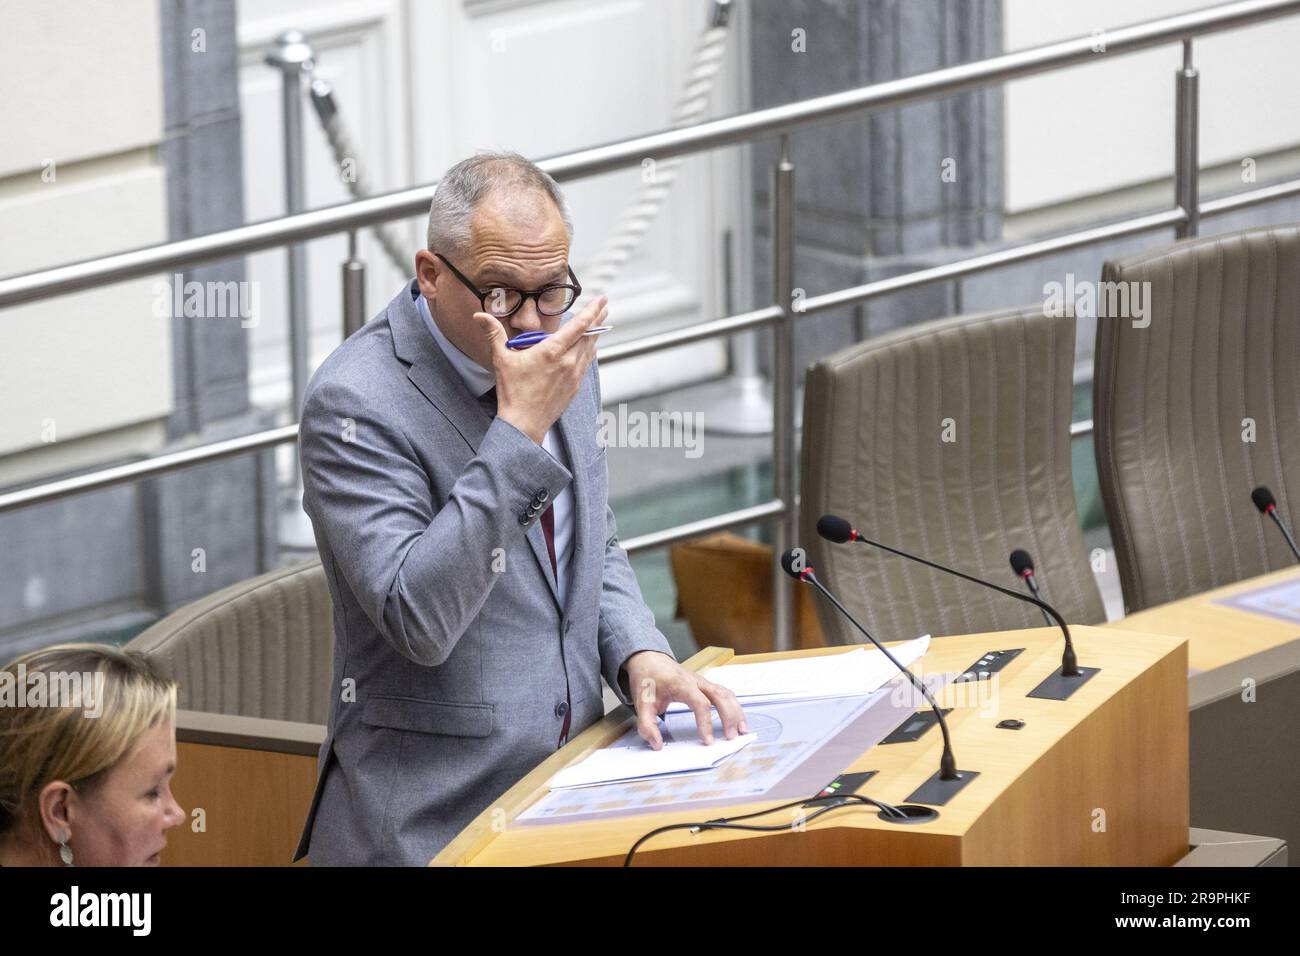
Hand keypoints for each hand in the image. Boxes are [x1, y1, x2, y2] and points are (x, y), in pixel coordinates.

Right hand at [471, 295, 607, 443]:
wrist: (524, 423)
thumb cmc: (513, 393)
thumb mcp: (502, 359)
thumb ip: (493, 333)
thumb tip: (479, 316)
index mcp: (551, 351)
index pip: (578, 326)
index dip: (592, 311)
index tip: (602, 300)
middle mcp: (567, 362)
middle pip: (588, 335)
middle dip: (597, 319)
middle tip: (605, 307)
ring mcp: (573, 375)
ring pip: (590, 350)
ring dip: (595, 335)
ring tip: (599, 325)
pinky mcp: (574, 386)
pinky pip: (586, 364)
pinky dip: (590, 353)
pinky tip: (591, 350)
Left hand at [623, 650, 748, 749]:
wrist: (648, 659)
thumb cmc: (647, 679)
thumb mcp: (641, 702)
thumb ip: (647, 725)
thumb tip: (657, 744)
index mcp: (682, 684)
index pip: (700, 703)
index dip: (706, 723)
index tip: (707, 741)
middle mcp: (696, 681)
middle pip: (721, 696)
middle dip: (729, 717)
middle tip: (731, 737)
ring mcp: (703, 682)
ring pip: (726, 693)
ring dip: (736, 711)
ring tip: (742, 730)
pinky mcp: (705, 685)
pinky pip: (725, 693)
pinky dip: (734, 706)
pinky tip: (737, 719)